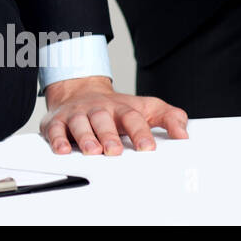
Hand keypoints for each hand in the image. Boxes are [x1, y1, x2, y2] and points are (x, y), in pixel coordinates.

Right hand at [41, 76, 187, 154]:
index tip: (148, 148)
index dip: (140, 133)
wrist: (81, 90)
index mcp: (122, 108)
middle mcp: (99, 109)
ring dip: (85, 137)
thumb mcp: (147, 108)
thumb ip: (170, 118)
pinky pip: (56, 128)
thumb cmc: (116, 107)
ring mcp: (78, 114)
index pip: (133, 118)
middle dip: (109, 135)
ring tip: (92, 151)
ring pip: (80, 123)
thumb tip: (184, 134)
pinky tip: (62, 149)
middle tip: (115, 150)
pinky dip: (57, 139)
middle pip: (104, 119)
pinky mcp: (58, 120)